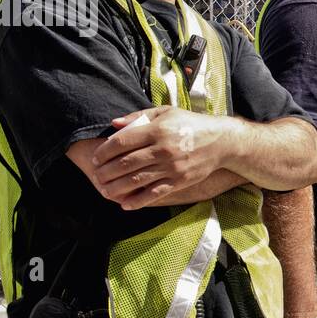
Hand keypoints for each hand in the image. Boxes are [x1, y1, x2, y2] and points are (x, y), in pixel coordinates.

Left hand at [90, 106, 231, 208]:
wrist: (220, 141)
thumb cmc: (190, 124)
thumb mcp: (166, 113)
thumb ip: (139, 117)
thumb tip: (113, 124)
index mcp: (157, 130)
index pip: (122, 142)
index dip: (104, 151)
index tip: (96, 157)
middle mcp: (163, 149)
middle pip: (125, 163)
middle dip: (106, 172)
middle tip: (96, 176)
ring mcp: (171, 167)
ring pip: (136, 180)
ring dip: (116, 188)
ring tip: (105, 191)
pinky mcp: (179, 181)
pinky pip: (154, 194)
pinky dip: (138, 201)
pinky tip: (125, 204)